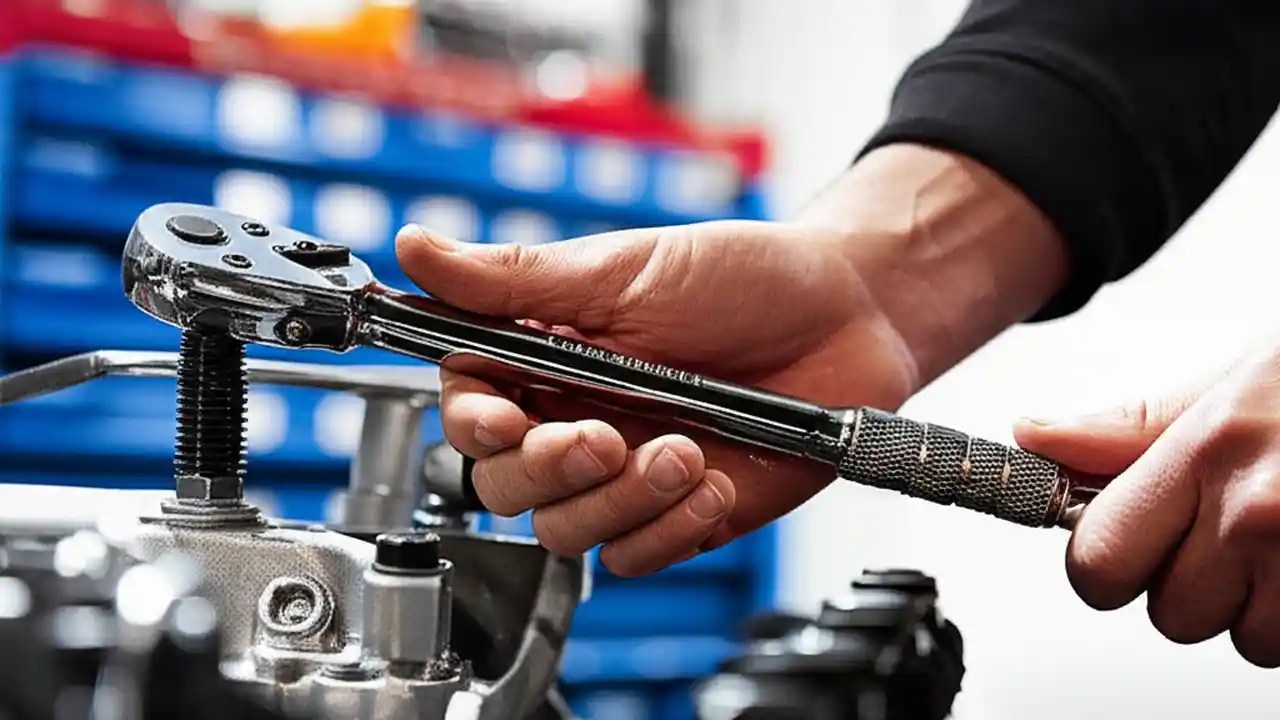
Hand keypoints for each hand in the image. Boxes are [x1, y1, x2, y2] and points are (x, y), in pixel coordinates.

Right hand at [396, 219, 918, 575]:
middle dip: (551, 469)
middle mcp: (579, 418)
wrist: (849, 317)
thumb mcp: (623, 270)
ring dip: (619, 500)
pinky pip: (636, 556)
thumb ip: (514, 278)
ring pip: (568, 529)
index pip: (470, 409)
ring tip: (683, 450)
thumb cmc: (743, 279)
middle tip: (604, 436)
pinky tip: (710, 481)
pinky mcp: (680, 512)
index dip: (476, 424)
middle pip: (506, 484)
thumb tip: (413, 248)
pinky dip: (667, 529)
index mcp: (550, 356)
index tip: (505, 419)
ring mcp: (629, 472)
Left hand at [1015, 344, 1279, 666]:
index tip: (1123, 548)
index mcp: (1208, 448)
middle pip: (1169, 613)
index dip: (1104, 563)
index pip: (1098, 559)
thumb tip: (1038, 439)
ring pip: (1242, 638)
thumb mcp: (1232, 384)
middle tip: (1227, 534)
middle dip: (1190, 583)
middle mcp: (1259, 510)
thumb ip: (1132, 428)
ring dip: (1257, 604)